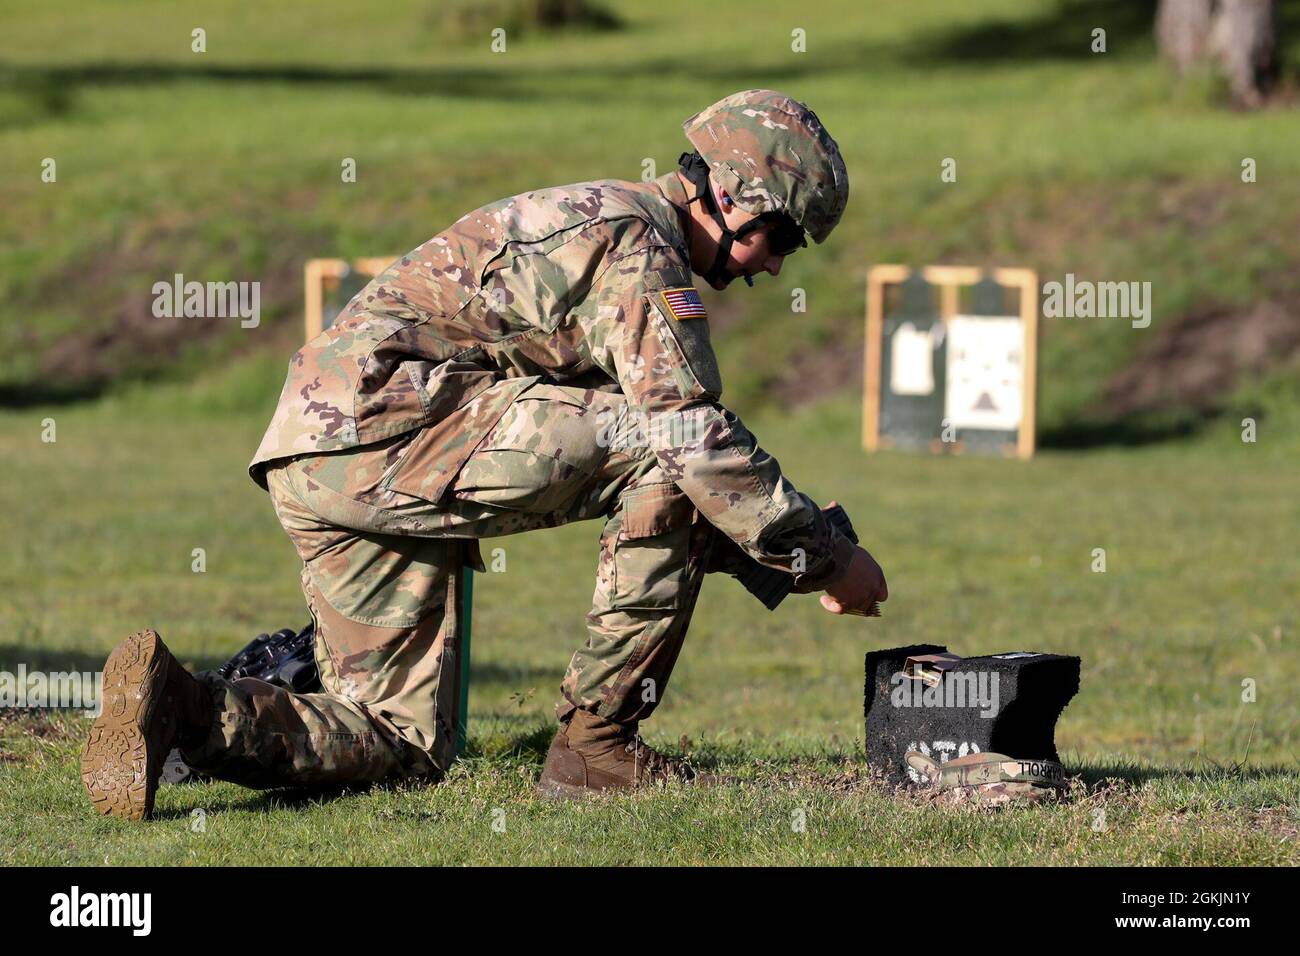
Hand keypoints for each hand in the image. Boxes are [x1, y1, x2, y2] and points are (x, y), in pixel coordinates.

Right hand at [819, 501, 886, 615]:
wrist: (833, 555)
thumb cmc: (838, 544)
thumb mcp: (845, 537)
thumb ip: (842, 528)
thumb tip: (832, 503)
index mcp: (876, 574)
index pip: (882, 593)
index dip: (871, 594)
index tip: (858, 590)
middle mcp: (872, 587)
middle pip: (868, 604)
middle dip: (855, 600)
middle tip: (842, 595)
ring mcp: (861, 596)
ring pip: (853, 608)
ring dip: (841, 603)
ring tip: (829, 594)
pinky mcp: (847, 603)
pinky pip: (840, 610)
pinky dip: (831, 605)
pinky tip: (824, 598)